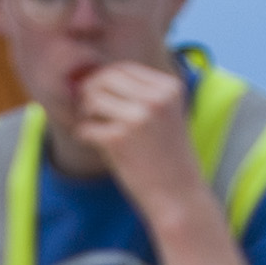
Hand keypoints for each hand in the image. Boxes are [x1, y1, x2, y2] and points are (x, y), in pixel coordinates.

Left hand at [71, 58, 200, 217]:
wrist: (179, 196)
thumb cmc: (168, 157)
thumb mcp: (166, 115)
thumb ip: (140, 94)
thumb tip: (94, 78)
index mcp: (169, 88)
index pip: (124, 68)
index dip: (105, 79)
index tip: (99, 96)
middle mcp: (155, 99)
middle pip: (105, 78)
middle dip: (90, 92)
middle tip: (90, 111)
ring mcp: (138, 118)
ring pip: (92, 99)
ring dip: (86, 113)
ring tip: (95, 128)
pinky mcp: (119, 140)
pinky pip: (86, 128)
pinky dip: (85, 135)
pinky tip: (94, 144)